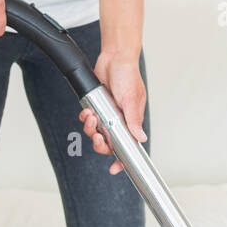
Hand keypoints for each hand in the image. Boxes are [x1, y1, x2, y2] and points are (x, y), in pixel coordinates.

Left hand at [78, 50, 147, 174]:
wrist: (114, 57)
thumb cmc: (128, 75)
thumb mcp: (131, 99)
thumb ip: (134, 121)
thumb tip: (141, 138)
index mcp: (131, 122)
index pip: (128, 147)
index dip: (122, 160)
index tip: (116, 169)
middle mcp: (120, 121)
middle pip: (108, 144)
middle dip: (100, 144)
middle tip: (98, 136)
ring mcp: (107, 115)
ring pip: (96, 133)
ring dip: (91, 128)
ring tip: (91, 116)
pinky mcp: (97, 107)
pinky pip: (88, 120)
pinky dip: (85, 118)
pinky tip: (87, 111)